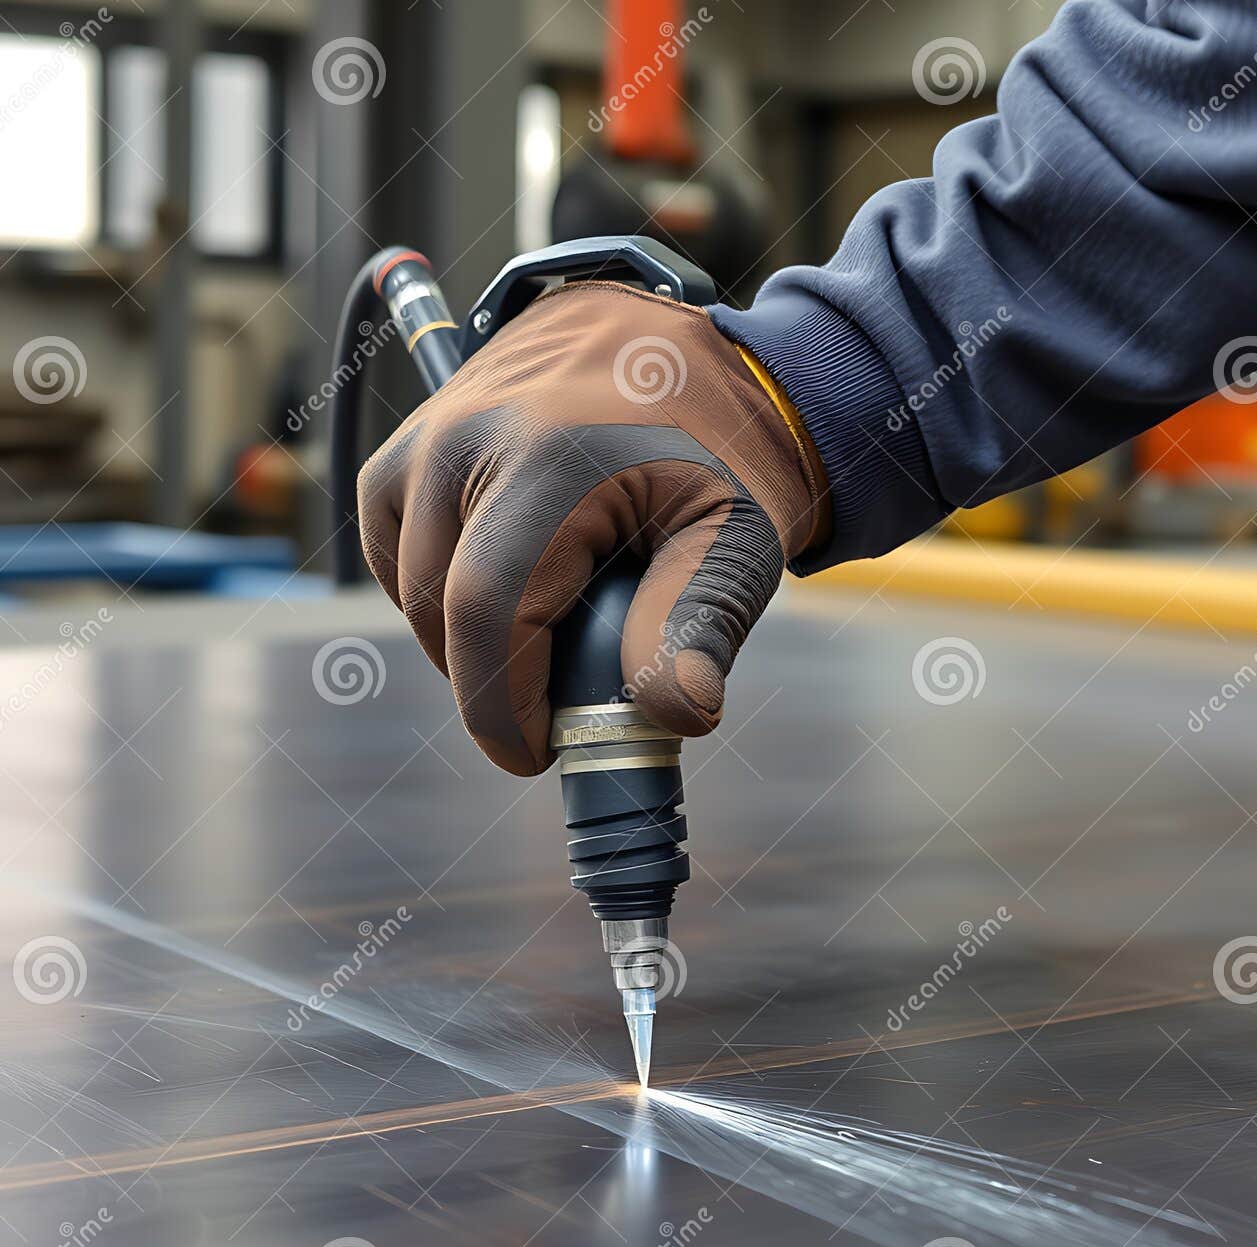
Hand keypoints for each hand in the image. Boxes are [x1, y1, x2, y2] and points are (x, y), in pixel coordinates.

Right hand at [357, 280, 824, 774]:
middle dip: (495, 681)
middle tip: (566, 700)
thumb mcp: (738, 541)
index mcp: (549, 462)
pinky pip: (396, 541)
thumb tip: (676, 716)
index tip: (537, 756)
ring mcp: (434, 428)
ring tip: (549, 634)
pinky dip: (435, 586)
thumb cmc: (727, 456)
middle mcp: (470, 437)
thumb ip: (700, 628)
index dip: (501, 708)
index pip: (485, 615)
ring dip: (466, 637)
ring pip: (411, 583)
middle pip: (443, 611)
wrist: (700, 358)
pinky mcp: (417, 434)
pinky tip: (506, 590)